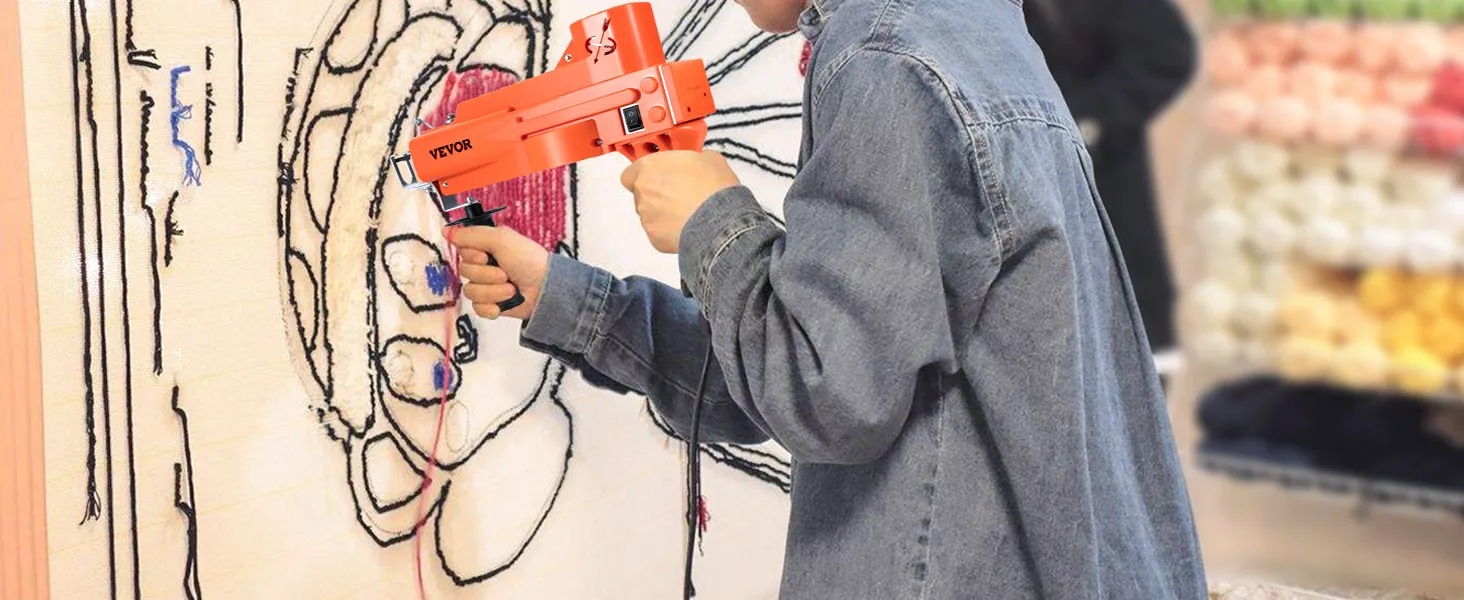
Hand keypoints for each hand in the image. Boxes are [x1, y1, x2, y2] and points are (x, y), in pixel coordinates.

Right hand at [446, 225, 549, 319]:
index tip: (486, 256)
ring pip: (470, 291)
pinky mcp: (490, 305)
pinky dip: (491, 307)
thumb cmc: (527, 259)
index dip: (471, 255)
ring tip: (511, 289)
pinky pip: (477, 308)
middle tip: (505, 273)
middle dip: (486, 274)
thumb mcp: (500, 238)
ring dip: (493, 291)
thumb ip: (471, 234)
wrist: (545, 289)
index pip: (461, 251)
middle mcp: (483, 265)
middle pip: (465, 272)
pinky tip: (502, 305)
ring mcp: (486, 286)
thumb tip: (446, 231)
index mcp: (485, 247)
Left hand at [621, 150, 740, 252]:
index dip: (645, 176)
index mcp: (650, 167)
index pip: (630, 173)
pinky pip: (659, 233)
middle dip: (657, 195)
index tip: (659, 177)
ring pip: (650, 215)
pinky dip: (670, 231)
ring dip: (664, 213)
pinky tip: (689, 226)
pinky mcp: (654, 238)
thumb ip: (691, 160)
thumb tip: (696, 165)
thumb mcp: (708, 158)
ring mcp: (646, 216)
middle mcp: (643, 191)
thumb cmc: (712, 187)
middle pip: (642, 194)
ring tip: (689, 213)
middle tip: (679, 194)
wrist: (720, 220)